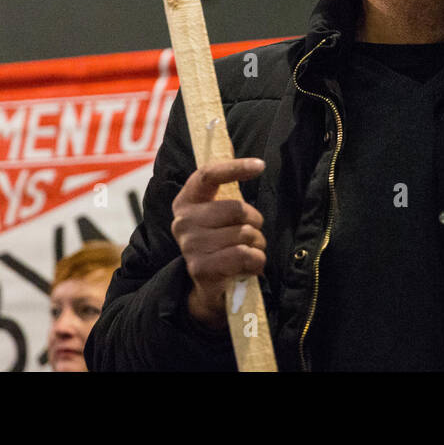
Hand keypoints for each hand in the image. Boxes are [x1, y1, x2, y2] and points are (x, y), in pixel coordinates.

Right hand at [170, 158, 266, 329]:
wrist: (208, 287)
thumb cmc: (221, 243)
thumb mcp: (220, 215)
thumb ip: (229, 189)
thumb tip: (247, 157)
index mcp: (186, 201)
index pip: (209, 175)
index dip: (235, 167)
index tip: (260, 165)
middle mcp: (183, 221)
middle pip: (237, 209)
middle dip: (255, 223)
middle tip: (250, 235)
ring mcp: (190, 246)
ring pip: (245, 234)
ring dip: (257, 245)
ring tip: (247, 253)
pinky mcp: (201, 268)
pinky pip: (244, 255)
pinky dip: (256, 261)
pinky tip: (248, 266)